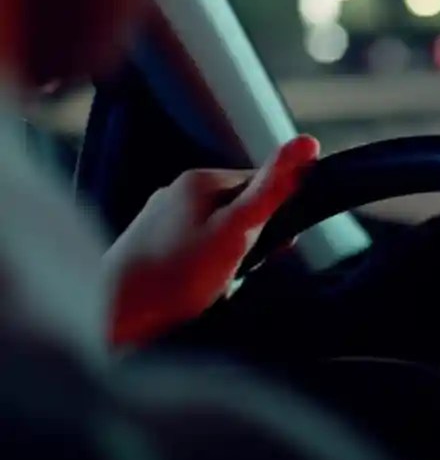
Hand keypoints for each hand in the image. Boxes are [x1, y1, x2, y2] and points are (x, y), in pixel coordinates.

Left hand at [105, 136, 319, 346]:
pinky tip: (195, 291)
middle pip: (239, 210)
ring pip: (217, 234)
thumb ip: (272, 190)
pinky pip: (194, 252)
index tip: (277, 246)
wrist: (112, 316)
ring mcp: (159, 219)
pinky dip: (203, 272)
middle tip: (239, 271)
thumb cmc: (177, 274)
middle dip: (249, 242)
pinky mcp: (148, 247)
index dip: (277, 215)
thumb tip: (308, 143)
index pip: (261, 184)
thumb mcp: (236, 231)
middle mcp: (176, 192)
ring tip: (214, 285)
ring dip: (227, 260)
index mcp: (200, 180)